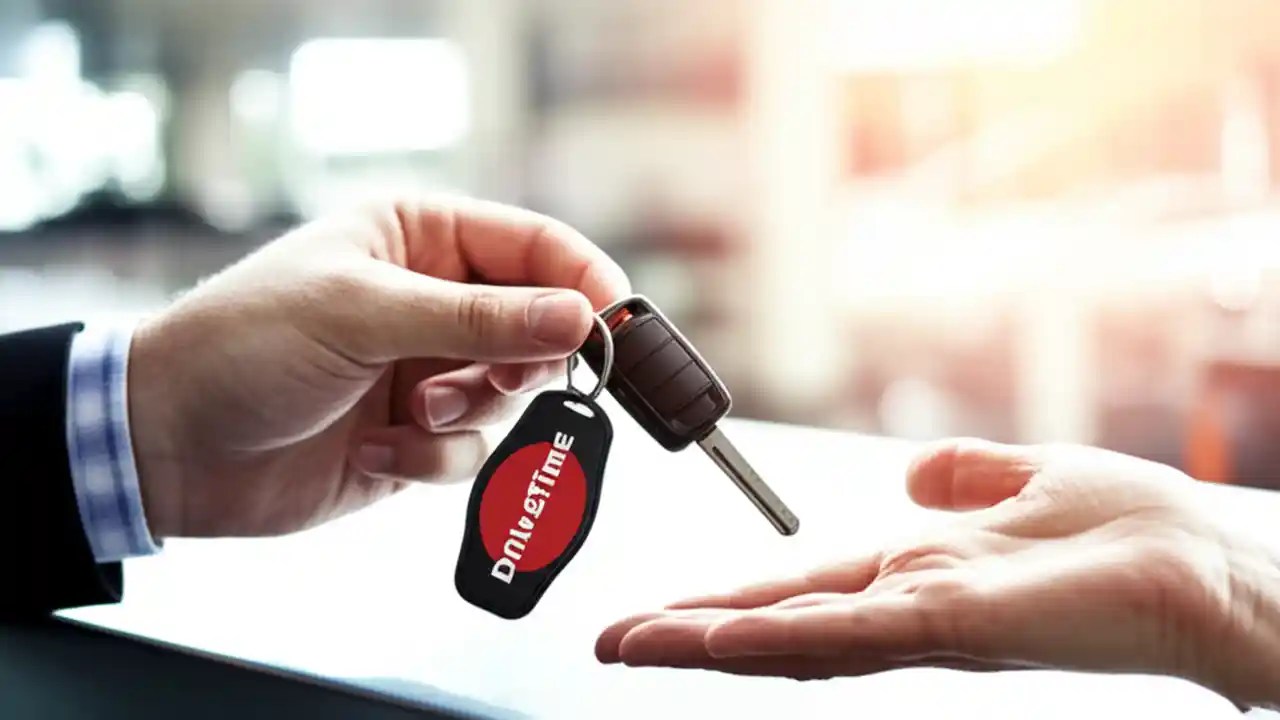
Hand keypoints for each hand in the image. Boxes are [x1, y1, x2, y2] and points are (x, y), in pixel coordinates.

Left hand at [129, 196, 628, 538]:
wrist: (167, 445)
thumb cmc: (243, 345)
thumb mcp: (363, 314)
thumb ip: (478, 319)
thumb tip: (579, 317)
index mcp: (419, 237)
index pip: (533, 247)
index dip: (583, 282)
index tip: (617, 326)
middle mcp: (432, 300)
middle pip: (537, 326)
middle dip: (521, 363)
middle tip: (497, 379)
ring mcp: (426, 370)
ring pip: (509, 396)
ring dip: (465, 414)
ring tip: (409, 414)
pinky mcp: (414, 436)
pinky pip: (469, 451)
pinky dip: (431, 458)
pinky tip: (375, 449)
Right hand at [596, 439, 1279, 709]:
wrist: (1211, 572)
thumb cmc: (1134, 532)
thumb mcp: (1025, 481)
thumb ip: (964, 475)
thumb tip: (915, 470)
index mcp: (916, 575)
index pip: (800, 593)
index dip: (727, 603)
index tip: (662, 609)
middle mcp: (906, 608)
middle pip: (779, 624)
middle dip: (690, 634)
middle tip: (610, 641)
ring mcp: (926, 621)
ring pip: (795, 638)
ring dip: (710, 642)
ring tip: (635, 646)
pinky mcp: (956, 622)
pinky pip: (852, 634)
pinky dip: (779, 640)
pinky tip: (721, 642)